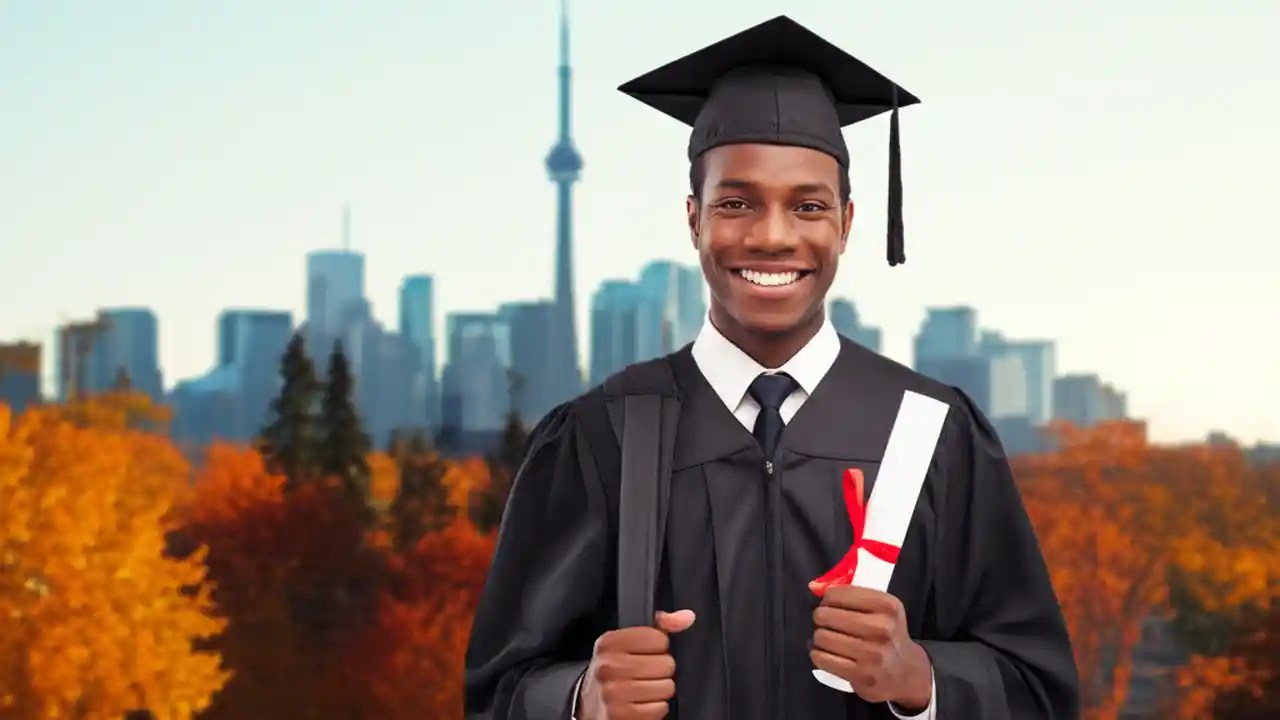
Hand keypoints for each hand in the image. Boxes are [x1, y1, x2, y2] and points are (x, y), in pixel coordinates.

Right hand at [578, 609, 694, 719]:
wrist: (591, 703)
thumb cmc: (615, 670)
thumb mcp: (628, 642)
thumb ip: (659, 626)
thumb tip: (686, 617)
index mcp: (609, 643)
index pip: (658, 639)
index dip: (658, 647)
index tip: (647, 653)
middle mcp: (608, 667)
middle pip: (666, 664)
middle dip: (661, 670)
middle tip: (646, 673)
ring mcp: (613, 693)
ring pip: (666, 688)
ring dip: (660, 690)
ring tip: (644, 688)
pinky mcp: (620, 715)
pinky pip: (659, 709)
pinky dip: (655, 709)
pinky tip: (642, 703)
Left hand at [809, 586, 931, 709]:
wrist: (906, 672)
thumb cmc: (887, 635)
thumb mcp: (881, 609)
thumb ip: (851, 595)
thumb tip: (814, 586)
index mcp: (887, 605)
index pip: (836, 594)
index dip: (827, 600)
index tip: (830, 605)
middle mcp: (882, 628)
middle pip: (825, 615)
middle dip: (821, 618)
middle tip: (827, 623)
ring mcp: (872, 654)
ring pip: (821, 637)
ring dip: (819, 638)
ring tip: (828, 640)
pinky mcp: (861, 675)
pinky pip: (822, 659)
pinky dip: (818, 655)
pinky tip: (827, 654)